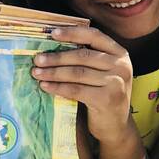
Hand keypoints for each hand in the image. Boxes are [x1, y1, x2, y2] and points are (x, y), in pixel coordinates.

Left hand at [31, 25, 133, 144]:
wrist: (116, 126)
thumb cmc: (103, 95)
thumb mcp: (102, 73)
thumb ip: (88, 60)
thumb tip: (53, 46)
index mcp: (120, 53)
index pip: (94, 36)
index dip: (73, 33)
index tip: (52, 33)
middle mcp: (121, 65)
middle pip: (83, 56)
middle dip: (57, 57)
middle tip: (37, 59)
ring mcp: (116, 82)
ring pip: (77, 73)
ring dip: (53, 72)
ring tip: (37, 73)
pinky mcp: (107, 99)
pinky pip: (76, 90)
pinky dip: (58, 87)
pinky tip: (45, 86)